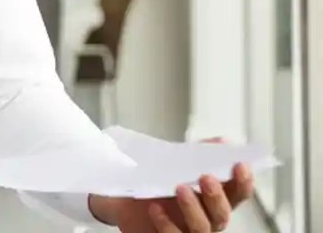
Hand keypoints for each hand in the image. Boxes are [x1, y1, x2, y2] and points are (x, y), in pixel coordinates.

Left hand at [90, 154, 254, 231]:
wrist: (121, 199)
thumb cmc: (152, 182)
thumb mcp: (172, 164)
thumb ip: (197, 154)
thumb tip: (221, 142)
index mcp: (211, 200)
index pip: (237, 194)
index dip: (243, 182)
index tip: (240, 164)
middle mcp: (205, 219)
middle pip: (222, 214)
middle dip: (216, 196)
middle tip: (206, 177)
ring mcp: (187, 231)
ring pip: (202, 228)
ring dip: (193, 208)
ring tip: (180, 188)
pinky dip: (166, 223)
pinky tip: (155, 208)